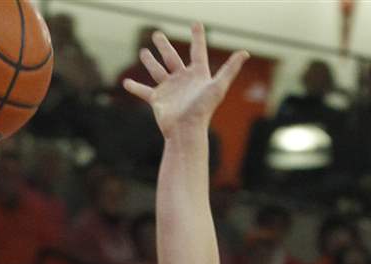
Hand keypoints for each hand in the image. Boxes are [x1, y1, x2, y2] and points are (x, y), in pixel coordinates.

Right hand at [122, 23, 248, 137]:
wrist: (186, 132)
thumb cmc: (203, 111)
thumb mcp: (218, 87)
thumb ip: (230, 69)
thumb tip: (245, 52)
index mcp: (197, 74)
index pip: (197, 51)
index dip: (198, 37)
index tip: (196, 23)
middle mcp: (182, 80)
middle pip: (172, 57)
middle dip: (164, 46)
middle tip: (156, 34)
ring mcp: (169, 89)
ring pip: (157, 71)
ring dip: (149, 62)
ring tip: (143, 52)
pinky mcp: (157, 100)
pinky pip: (144, 91)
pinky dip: (134, 88)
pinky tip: (125, 83)